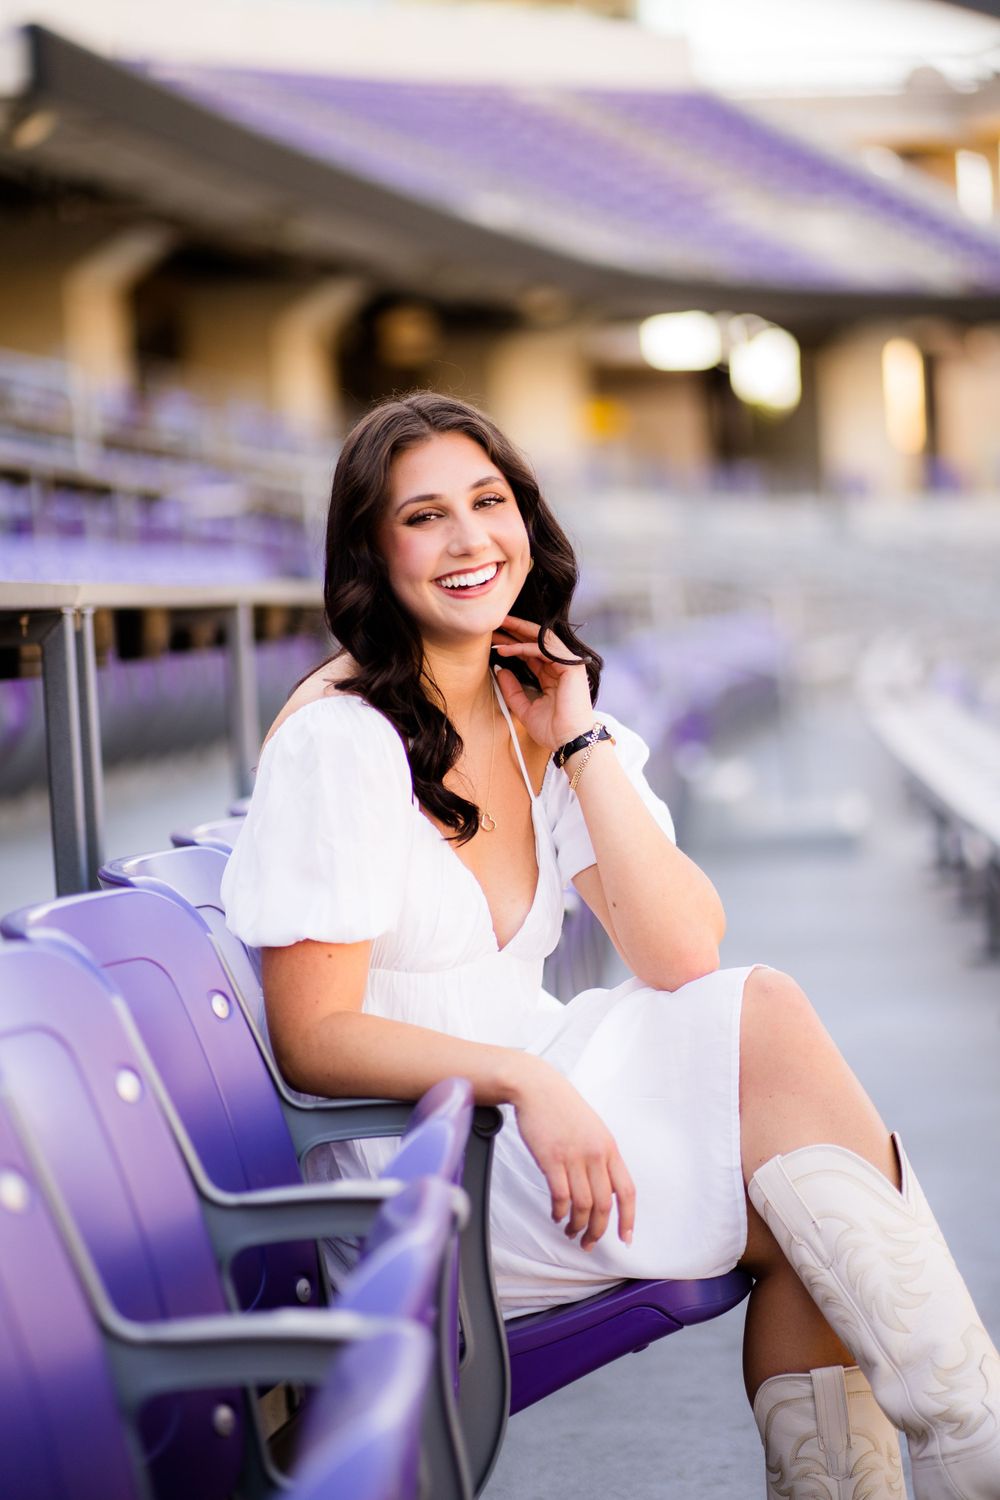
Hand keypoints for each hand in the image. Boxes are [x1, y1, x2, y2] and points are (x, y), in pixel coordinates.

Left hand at [492, 615, 594, 751]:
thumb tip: (499, 670)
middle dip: (514, 630)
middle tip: (494, 623)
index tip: (492, 639)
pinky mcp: (571, 666)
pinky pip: (545, 649)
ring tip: (498, 628)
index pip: (530, 652)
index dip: (511, 643)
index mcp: (551, 675)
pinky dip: (525, 647)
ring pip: (541, 639)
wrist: (568, 741)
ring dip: (518, 632)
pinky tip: (507, 649)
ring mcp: (568, 664)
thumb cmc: (552, 730)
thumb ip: (512, 690)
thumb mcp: (524, 708)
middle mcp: (560, 666)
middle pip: (536, 640)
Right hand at [511, 1056, 635, 1251]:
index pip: (627, 1191)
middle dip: (598, 1230)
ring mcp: (574, 1157)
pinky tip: (557, 1216)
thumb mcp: (593, 1129)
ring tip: (571, 1232)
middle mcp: (595, 1155)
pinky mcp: (551, 1159)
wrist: (538, 1088)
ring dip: (577, 1225)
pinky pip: (560, 1196)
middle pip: (604, 1205)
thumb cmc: (563, 1108)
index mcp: (609, 1148)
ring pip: (583, 1205)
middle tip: (589, 1243)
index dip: (628, 1219)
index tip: (626, 1238)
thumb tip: (604, 1188)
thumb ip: (601, 1156)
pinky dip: (560, 1212)